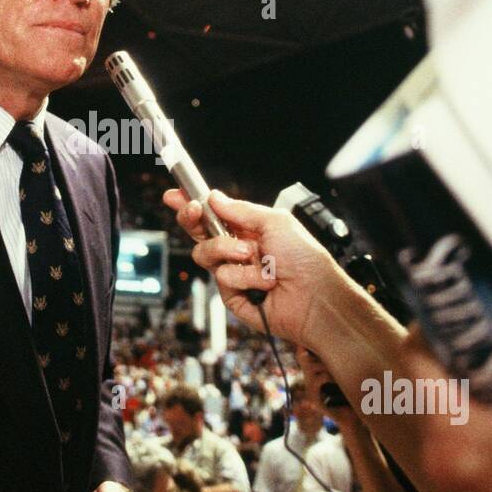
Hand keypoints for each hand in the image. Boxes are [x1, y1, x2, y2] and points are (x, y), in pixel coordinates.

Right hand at [162, 189, 356, 348]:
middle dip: (193, 220)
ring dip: (228, 250)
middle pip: (199, 233)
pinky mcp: (232, 296)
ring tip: (253, 256)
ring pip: (205, 254)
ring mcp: (234, 274)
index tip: (175, 194)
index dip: (192, 205)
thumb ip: (240, 210)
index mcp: (248, 230)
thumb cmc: (305, 259)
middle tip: (195, 212)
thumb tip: (214, 197)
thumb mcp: (274, 221)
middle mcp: (238, 251)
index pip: (213, 215)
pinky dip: (245, 277)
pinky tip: (264, 282)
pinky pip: (222, 278)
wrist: (316, 297)